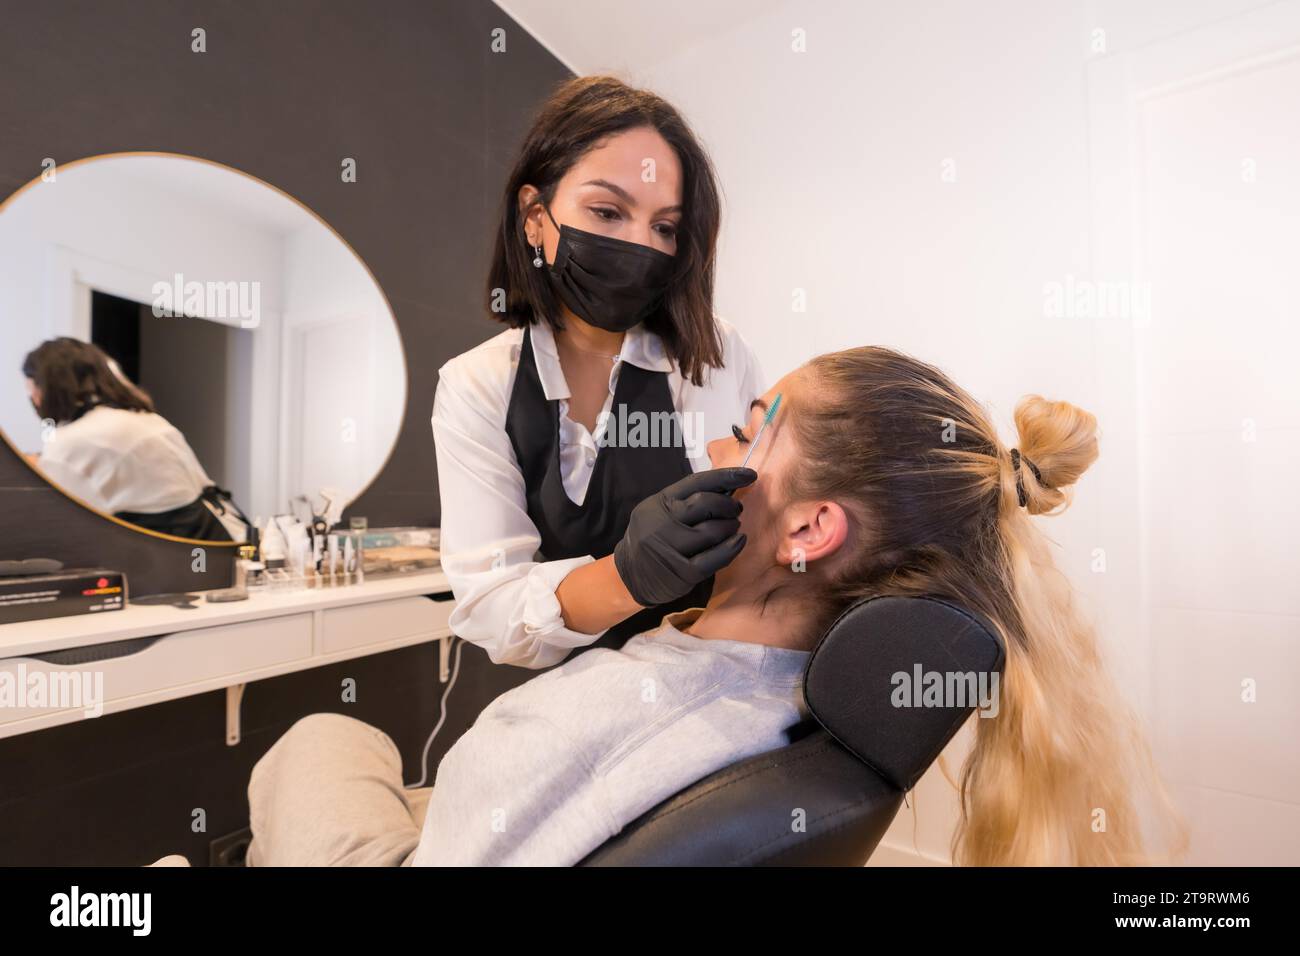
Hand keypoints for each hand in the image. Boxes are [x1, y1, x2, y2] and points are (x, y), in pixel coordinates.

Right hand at [613, 466, 756, 606]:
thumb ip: (688, 500)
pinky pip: (713, 559)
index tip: (749, 475)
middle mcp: (661, 522)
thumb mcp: (662, 511)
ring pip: (712, 531)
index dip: (726, 476)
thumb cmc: (654, 537)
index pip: (697, 482)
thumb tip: (728, 488)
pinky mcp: (679, 573)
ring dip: (730, 527)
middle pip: (705, 505)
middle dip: (729, 505)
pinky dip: (730, 548)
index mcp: (660, 502)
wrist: (628, 575)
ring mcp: (669, 548)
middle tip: (736, 510)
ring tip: (733, 528)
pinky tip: (738, 542)